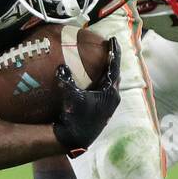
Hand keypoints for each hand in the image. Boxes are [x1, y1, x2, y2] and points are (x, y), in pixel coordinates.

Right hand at [53, 37, 120, 155]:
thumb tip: (62, 66)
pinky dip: (102, 82)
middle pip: (115, 74)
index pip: (114, 66)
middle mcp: (113, 98)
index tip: (113, 39)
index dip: (114, 51)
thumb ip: (66, 78)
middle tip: (107, 48)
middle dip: (112, 61)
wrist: (74, 139)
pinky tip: (94, 80)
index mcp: (110, 91)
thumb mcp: (69, 95)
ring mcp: (109, 106)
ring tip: (102, 62)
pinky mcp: (103, 111)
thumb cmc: (74, 117)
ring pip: (110, 83)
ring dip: (107, 72)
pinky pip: (105, 91)